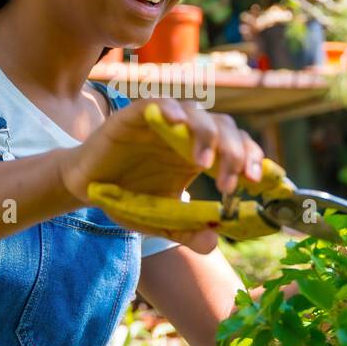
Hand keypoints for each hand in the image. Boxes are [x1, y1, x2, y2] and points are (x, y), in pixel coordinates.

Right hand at [57, 98, 264, 253]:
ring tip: (204, 165)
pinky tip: (176, 124)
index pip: (238, 147)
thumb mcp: (160, 221)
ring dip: (207, 136)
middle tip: (234, 182)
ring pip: (199, 114)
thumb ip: (186, 231)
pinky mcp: (138, 114)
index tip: (261, 183)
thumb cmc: (126, 198)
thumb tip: (212, 242)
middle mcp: (188, 135)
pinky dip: (171, 110)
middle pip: (225, 128)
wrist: (85, 186)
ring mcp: (164, 122)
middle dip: (237, 152)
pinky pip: (160, 102)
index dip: (254, 160)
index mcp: (199, 155)